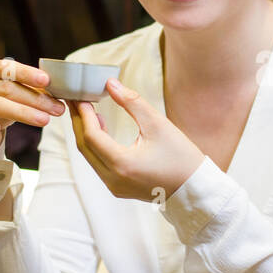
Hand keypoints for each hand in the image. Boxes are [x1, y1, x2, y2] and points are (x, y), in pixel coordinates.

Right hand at [0, 59, 64, 155]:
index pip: (6, 68)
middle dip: (35, 99)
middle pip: (6, 89)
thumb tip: (57, 90)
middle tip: (57, 108)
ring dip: (24, 113)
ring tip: (45, 120)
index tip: (47, 80)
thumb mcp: (13, 93)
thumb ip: (30, 88)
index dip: (26, 73)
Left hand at [68, 76, 204, 201]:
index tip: (80, 95)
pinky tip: (100, 129)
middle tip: (76, 99)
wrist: (196, 189)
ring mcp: (114, 187)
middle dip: (79, 121)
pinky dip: (96, 146)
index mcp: (122, 164)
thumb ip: (132, 102)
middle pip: (85, 147)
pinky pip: (99, 165)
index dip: (84, 114)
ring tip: (87, 110)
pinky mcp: (119, 188)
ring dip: (86, 133)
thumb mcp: (158, 124)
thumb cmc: (182, 157)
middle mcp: (113, 179)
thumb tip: (111, 84)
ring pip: (90, 157)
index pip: (91, 135)